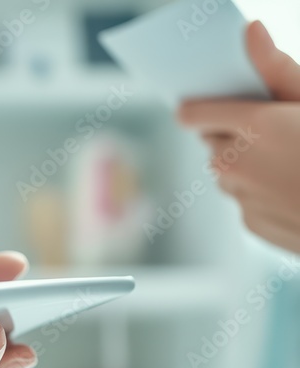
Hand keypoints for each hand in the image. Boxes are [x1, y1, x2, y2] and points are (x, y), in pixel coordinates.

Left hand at [179, 21, 299, 252]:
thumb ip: (278, 69)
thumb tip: (250, 30)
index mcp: (254, 125)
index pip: (193, 114)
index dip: (201, 107)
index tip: (208, 104)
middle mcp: (238, 162)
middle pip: (212, 142)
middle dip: (232, 135)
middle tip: (272, 132)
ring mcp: (243, 196)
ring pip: (227, 173)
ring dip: (246, 166)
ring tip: (290, 162)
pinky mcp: (252, 222)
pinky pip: (246, 201)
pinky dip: (263, 194)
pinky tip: (296, 190)